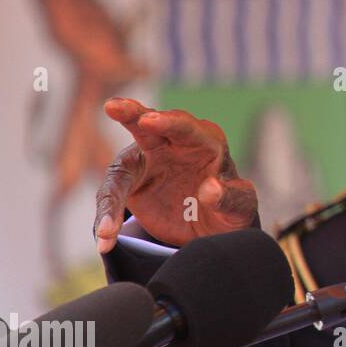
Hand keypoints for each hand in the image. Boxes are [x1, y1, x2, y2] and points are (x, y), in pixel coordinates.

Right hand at [93, 98, 258, 251]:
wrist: (213, 228)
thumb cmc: (231, 208)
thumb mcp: (240, 206)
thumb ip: (230, 198)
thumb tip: (211, 188)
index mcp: (205, 142)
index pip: (186, 127)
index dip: (168, 122)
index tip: (149, 120)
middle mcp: (173, 144)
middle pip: (149, 126)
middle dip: (132, 114)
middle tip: (113, 106)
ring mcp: (148, 160)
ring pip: (123, 166)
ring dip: (111, 197)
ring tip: (107, 230)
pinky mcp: (131, 182)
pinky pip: (114, 197)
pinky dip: (108, 218)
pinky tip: (105, 239)